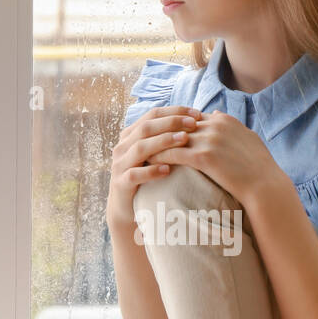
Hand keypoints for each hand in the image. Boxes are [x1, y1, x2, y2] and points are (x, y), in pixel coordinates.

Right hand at [107, 106, 204, 227]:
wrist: (126, 207)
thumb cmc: (147, 177)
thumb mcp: (155, 154)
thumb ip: (167, 138)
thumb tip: (197, 122)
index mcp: (131, 134)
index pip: (153, 115)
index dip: (175, 112)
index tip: (197, 114)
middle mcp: (123, 146)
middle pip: (146, 127)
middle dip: (171, 123)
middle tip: (193, 124)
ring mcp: (120, 165)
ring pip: (140, 148)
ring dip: (163, 142)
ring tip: (184, 140)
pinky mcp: (120, 183)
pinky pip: (134, 175)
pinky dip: (151, 171)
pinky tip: (167, 170)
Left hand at [144, 110, 282, 208]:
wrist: (265, 185)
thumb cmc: (258, 167)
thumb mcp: (247, 138)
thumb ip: (230, 125)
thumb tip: (215, 114)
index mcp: (224, 120)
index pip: (192, 118)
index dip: (176, 126)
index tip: (162, 132)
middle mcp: (215, 125)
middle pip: (179, 125)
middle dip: (161, 132)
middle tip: (144, 139)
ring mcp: (209, 139)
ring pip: (174, 138)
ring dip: (156, 143)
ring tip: (141, 150)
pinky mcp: (204, 156)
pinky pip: (174, 154)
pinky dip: (160, 156)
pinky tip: (149, 162)